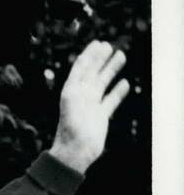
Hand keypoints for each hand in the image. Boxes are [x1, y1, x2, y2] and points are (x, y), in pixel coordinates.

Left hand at [49, 40, 129, 175]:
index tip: (98, 43)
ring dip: (111, 69)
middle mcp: (81, 96)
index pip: (81, 67)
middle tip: (109, 46)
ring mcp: (91, 106)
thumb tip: (84, 61)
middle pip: (93, 72)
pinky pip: (111, 100)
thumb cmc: (70, 128)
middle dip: (100, 59)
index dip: (89, 55)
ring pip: (103, 83)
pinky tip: (125, 83)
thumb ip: (77, 80)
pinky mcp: (101, 116)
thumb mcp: (71, 100)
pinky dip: (118, 91)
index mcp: (72, 90)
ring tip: (121, 55)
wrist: (75, 152)